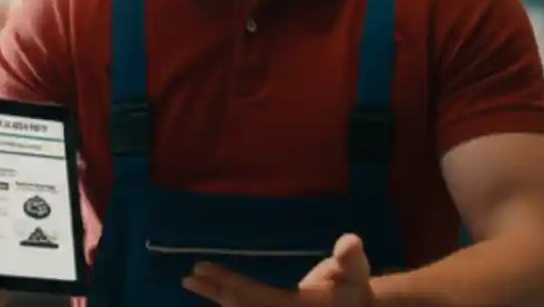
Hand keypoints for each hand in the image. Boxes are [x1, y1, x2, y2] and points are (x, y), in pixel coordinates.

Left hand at [183, 234, 373, 306]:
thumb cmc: (352, 289)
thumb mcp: (355, 272)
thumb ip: (351, 258)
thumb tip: (349, 242)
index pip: (257, 298)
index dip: (230, 283)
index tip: (203, 268)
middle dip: (215, 293)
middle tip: (189, 277)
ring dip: (217, 299)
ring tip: (191, 281)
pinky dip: (229, 303)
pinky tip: (213, 293)